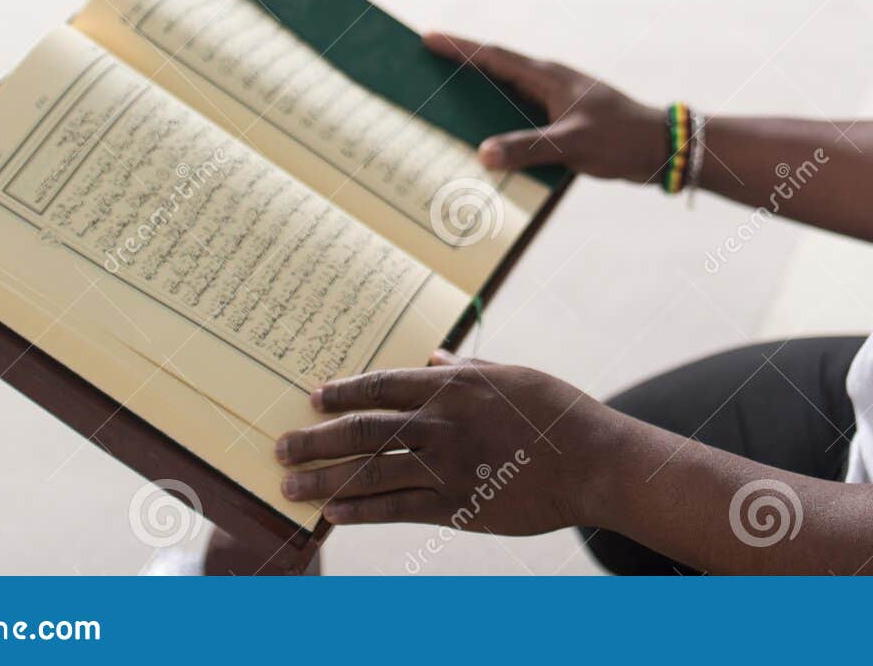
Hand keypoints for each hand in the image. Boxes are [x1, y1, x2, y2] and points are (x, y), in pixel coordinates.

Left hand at [274, 351, 621, 532]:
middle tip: (280, 445)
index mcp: (453, 387)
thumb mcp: (513, 376)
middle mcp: (441, 424)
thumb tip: (433, 359)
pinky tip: (333, 513)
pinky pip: (396, 508)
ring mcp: (445, 467)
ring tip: (289, 484)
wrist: (592, 461)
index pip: (382, 386)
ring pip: (369, 472)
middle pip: (362, 429)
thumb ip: (467, 370)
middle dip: (315, 438)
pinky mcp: (456, 506)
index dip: (342, 391)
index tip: (313, 397)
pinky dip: (360, 511)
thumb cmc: (557, 413)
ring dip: (323, 479)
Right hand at [423, 32, 668, 182]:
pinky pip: (523, 114)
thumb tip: (482, 153)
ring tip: (446, 97)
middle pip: (497, 68)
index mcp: (549, 78)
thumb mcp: (572, 146)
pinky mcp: (566, 119)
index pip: (495, 57)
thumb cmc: (622, 141)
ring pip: (509, 92)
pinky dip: (501, 118)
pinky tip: (488, 137)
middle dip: (462, 64)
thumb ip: (527, 149)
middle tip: (426, 61)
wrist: (664, 147)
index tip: (428, 37)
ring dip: (480, 92)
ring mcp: (559, 100)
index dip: (460, 48)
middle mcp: (551, 83)